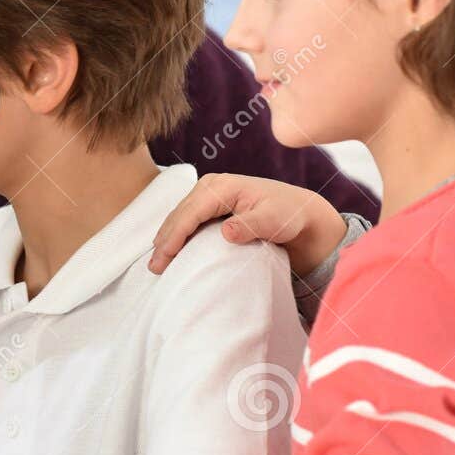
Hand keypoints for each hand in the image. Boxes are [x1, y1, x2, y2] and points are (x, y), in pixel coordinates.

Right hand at [148, 173, 344, 276]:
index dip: (174, 236)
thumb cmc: (289, 216)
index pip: (189, 213)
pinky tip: (170, 252)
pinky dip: (176, 237)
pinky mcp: (210, 207)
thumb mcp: (274, 220)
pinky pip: (186, 221)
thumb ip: (251, 225)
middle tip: (154, 268)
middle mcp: (210, 186)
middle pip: (178, 215)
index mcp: (221, 186)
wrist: (300, 214)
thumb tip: (226, 232)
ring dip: (166, 240)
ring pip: (178, 218)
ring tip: (157, 264)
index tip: (164, 257)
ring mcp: (208, 196)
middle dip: (164, 240)